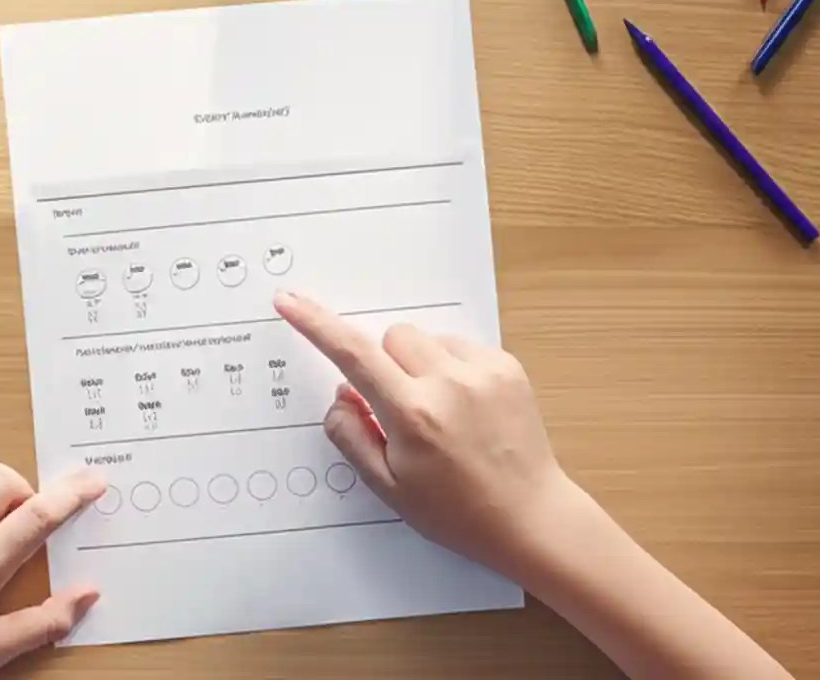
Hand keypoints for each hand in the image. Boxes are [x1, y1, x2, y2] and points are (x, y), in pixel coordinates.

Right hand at [274, 290, 571, 570]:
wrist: (529, 517)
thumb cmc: (456, 511)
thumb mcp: (388, 487)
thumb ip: (352, 435)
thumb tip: (342, 394)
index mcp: (413, 414)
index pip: (353, 355)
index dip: (315, 324)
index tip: (290, 302)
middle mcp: (448, 383)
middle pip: (391, 337)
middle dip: (383, 363)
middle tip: (397, 407)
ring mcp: (483, 371)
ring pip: (426, 338)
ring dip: (418, 364)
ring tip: (438, 411)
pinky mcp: (508, 366)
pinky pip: (460, 345)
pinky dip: (450, 367)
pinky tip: (463, 407)